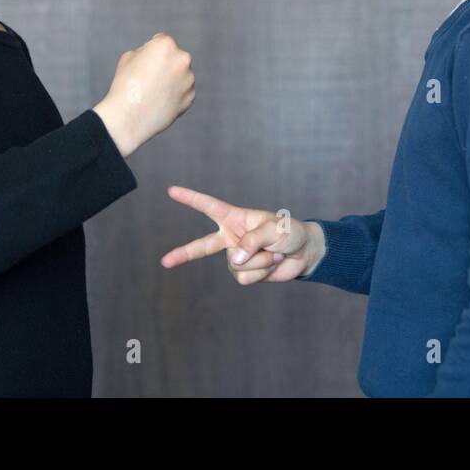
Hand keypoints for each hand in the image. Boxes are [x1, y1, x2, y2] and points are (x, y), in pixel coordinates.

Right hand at [92, 33, 194, 157]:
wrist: (127, 119)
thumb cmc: (124, 85)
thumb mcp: (129, 57)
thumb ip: (147, 51)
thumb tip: (160, 56)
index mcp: (166, 45)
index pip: (161, 41)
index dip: (149, 52)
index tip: (141, 64)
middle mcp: (182, 59)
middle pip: (174, 56)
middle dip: (164, 64)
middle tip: (148, 79)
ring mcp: (189, 79)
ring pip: (180, 74)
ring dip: (170, 79)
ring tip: (152, 93)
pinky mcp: (191, 97)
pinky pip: (183, 90)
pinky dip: (174, 94)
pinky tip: (159, 102)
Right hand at [160, 185, 321, 284]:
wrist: (304, 253)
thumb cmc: (290, 232)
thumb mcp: (274, 229)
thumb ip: (252, 242)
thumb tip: (235, 259)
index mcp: (236, 218)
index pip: (209, 206)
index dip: (190, 198)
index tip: (171, 191)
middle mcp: (232, 237)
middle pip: (203, 247)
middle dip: (183, 254)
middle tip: (165, 262)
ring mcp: (237, 256)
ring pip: (236, 264)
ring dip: (259, 262)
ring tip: (273, 254)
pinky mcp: (246, 273)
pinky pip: (245, 278)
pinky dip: (261, 273)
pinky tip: (272, 265)